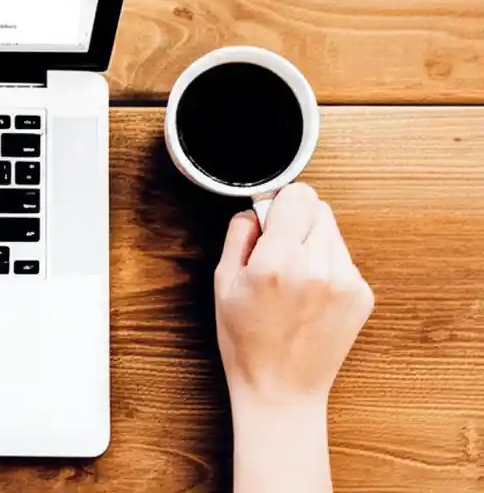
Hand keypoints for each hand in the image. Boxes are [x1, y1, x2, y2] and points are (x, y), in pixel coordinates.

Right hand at [215, 182, 373, 492]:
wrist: (281, 389)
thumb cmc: (245, 342)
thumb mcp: (223, 284)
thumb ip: (238, 237)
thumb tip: (255, 210)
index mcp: (278, 262)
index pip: (299, 195)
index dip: (281, 202)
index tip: (270, 217)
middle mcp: (318, 268)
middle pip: (317, 209)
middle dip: (295, 222)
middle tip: (276, 251)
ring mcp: (346, 282)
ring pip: (332, 232)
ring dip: (312, 242)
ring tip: (293, 277)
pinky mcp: (362, 295)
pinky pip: (344, 259)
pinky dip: (327, 266)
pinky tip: (309, 294)